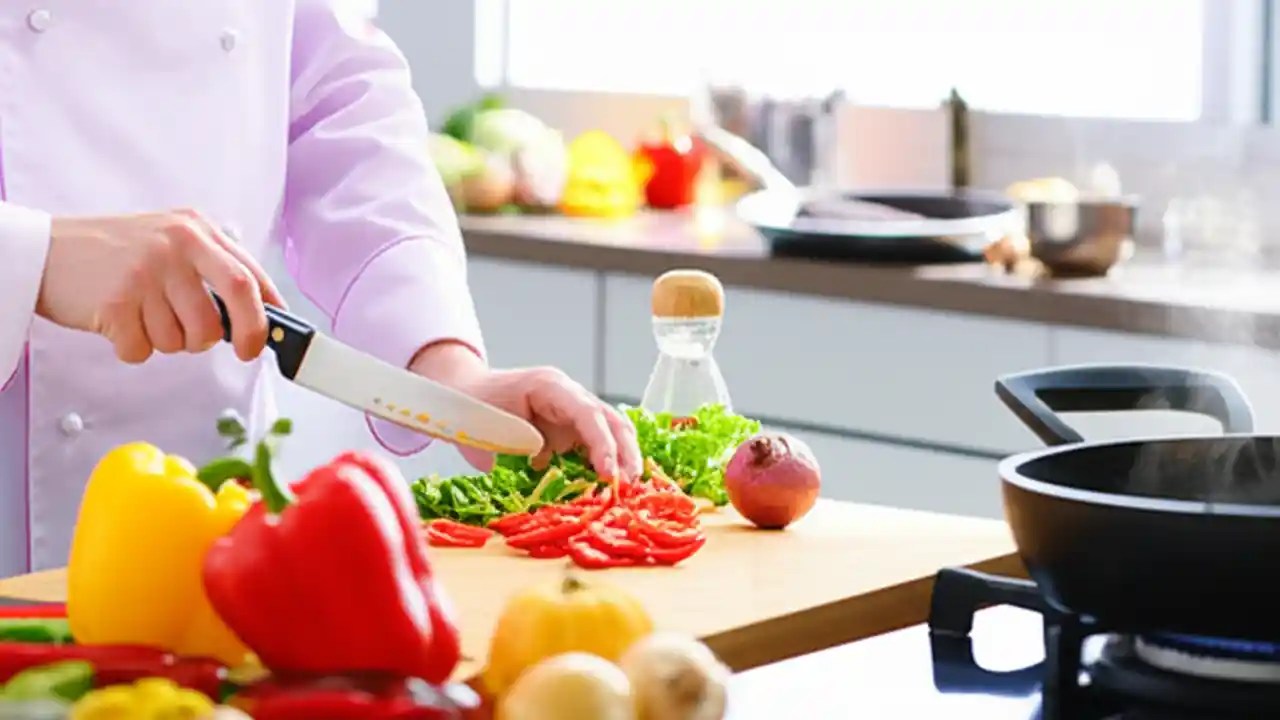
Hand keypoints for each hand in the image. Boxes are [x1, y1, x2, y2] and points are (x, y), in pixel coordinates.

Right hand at [39, 209, 284, 362]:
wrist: (46, 251)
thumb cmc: (116, 252)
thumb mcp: (172, 240)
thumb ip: (215, 268)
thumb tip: (263, 311)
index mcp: (196, 230)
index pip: (250, 278)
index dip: (269, 316)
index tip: (275, 339)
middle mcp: (175, 247)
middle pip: (230, 310)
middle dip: (243, 339)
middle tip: (239, 351)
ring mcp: (145, 274)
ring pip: (186, 339)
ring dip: (172, 342)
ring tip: (147, 316)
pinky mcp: (116, 303)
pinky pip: (145, 350)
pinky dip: (135, 348)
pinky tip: (120, 323)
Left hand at [410, 343, 641, 480]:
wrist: (461, 395)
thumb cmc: (470, 410)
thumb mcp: (489, 433)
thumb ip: (518, 454)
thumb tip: (544, 485)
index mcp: (550, 387)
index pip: (588, 414)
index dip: (602, 444)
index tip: (608, 474)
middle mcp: (569, 396)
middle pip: (611, 421)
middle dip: (625, 454)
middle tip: (629, 486)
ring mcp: (572, 412)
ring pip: (611, 433)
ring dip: (622, 461)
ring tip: (626, 491)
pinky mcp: (570, 430)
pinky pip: (596, 446)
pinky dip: (605, 466)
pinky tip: (608, 489)